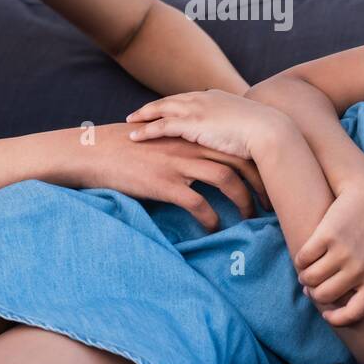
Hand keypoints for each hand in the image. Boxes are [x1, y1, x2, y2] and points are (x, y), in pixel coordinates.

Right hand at [49, 121, 267, 230]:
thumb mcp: (161, 139)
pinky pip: (199, 204)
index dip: (257, 163)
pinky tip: (215, 230)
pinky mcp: (165, 183)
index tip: (269, 180)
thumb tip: (205, 161)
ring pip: (226, 180)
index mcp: (192, 134)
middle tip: (269, 203)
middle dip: (259, 183)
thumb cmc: (126, 149)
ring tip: (249, 219)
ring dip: (243, 201)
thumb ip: (185, 144)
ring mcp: (179, 163)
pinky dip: (212, 219)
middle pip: (240, 160)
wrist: (94, 152)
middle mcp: (191, 144)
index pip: (236, 144)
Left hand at [125, 89, 290, 161]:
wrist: (268, 131)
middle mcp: (203, 98)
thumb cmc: (264, 133)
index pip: (187, 99)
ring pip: (161, 110)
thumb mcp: (248, 126)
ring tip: (129, 122)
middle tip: (136, 114)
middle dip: (152, 107)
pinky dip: (146, 131)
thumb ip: (237, 128)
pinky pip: (161, 126)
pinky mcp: (191, 124)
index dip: (172, 105)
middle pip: (170, 101)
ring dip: (143, 116)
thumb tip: (238, 138)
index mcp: (216, 97)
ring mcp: (196, 109)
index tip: (161, 109)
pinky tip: (134, 137)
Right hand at [295, 172, 363, 325]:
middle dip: (316, 294)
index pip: (353, 313)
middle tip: (313, 288)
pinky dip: (300, 261)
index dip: (337, 318)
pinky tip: (304, 259)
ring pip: (310, 278)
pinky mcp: (327, 235)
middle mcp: (359, 269)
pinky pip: (303, 259)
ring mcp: (342, 252)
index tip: (327, 314)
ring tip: (307, 274)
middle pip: (325, 295)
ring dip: (305, 278)